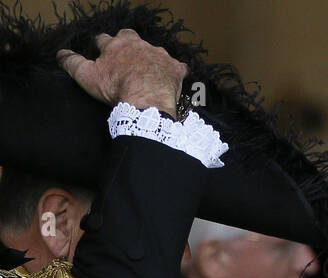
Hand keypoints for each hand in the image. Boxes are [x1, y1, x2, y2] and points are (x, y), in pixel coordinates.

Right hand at [57, 29, 186, 114]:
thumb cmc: (116, 89)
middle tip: (127, 60)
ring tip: (150, 73)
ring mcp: (158, 55)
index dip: (102, 47)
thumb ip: (72, 63)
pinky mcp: (174, 67)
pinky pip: (177, 66)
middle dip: (127, 44)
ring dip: (151, 59)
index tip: (102, 55)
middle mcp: (137, 44)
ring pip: (154, 51)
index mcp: (115, 45)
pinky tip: (173, 78)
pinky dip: (174, 71)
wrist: (146, 101)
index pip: (104, 40)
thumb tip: (60, 54)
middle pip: (130, 36)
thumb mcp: (87, 76)